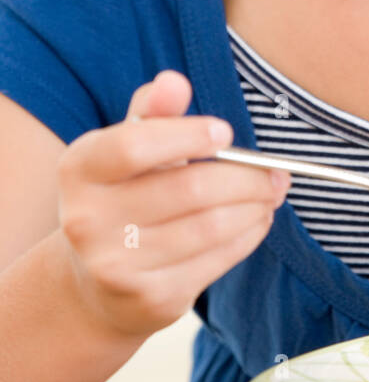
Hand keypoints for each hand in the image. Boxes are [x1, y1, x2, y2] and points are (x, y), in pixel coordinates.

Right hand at [56, 70, 290, 336]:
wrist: (97, 284)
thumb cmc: (124, 197)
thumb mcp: (128, 149)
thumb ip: (153, 112)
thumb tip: (173, 81)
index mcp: (79, 169)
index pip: (134, 146)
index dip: (188, 136)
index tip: (226, 133)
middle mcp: (87, 220)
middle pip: (189, 189)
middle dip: (247, 178)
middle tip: (277, 172)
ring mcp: (116, 265)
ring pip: (211, 227)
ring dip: (255, 207)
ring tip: (270, 195)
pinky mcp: (149, 299)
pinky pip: (216, 260)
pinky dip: (248, 237)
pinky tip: (257, 221)